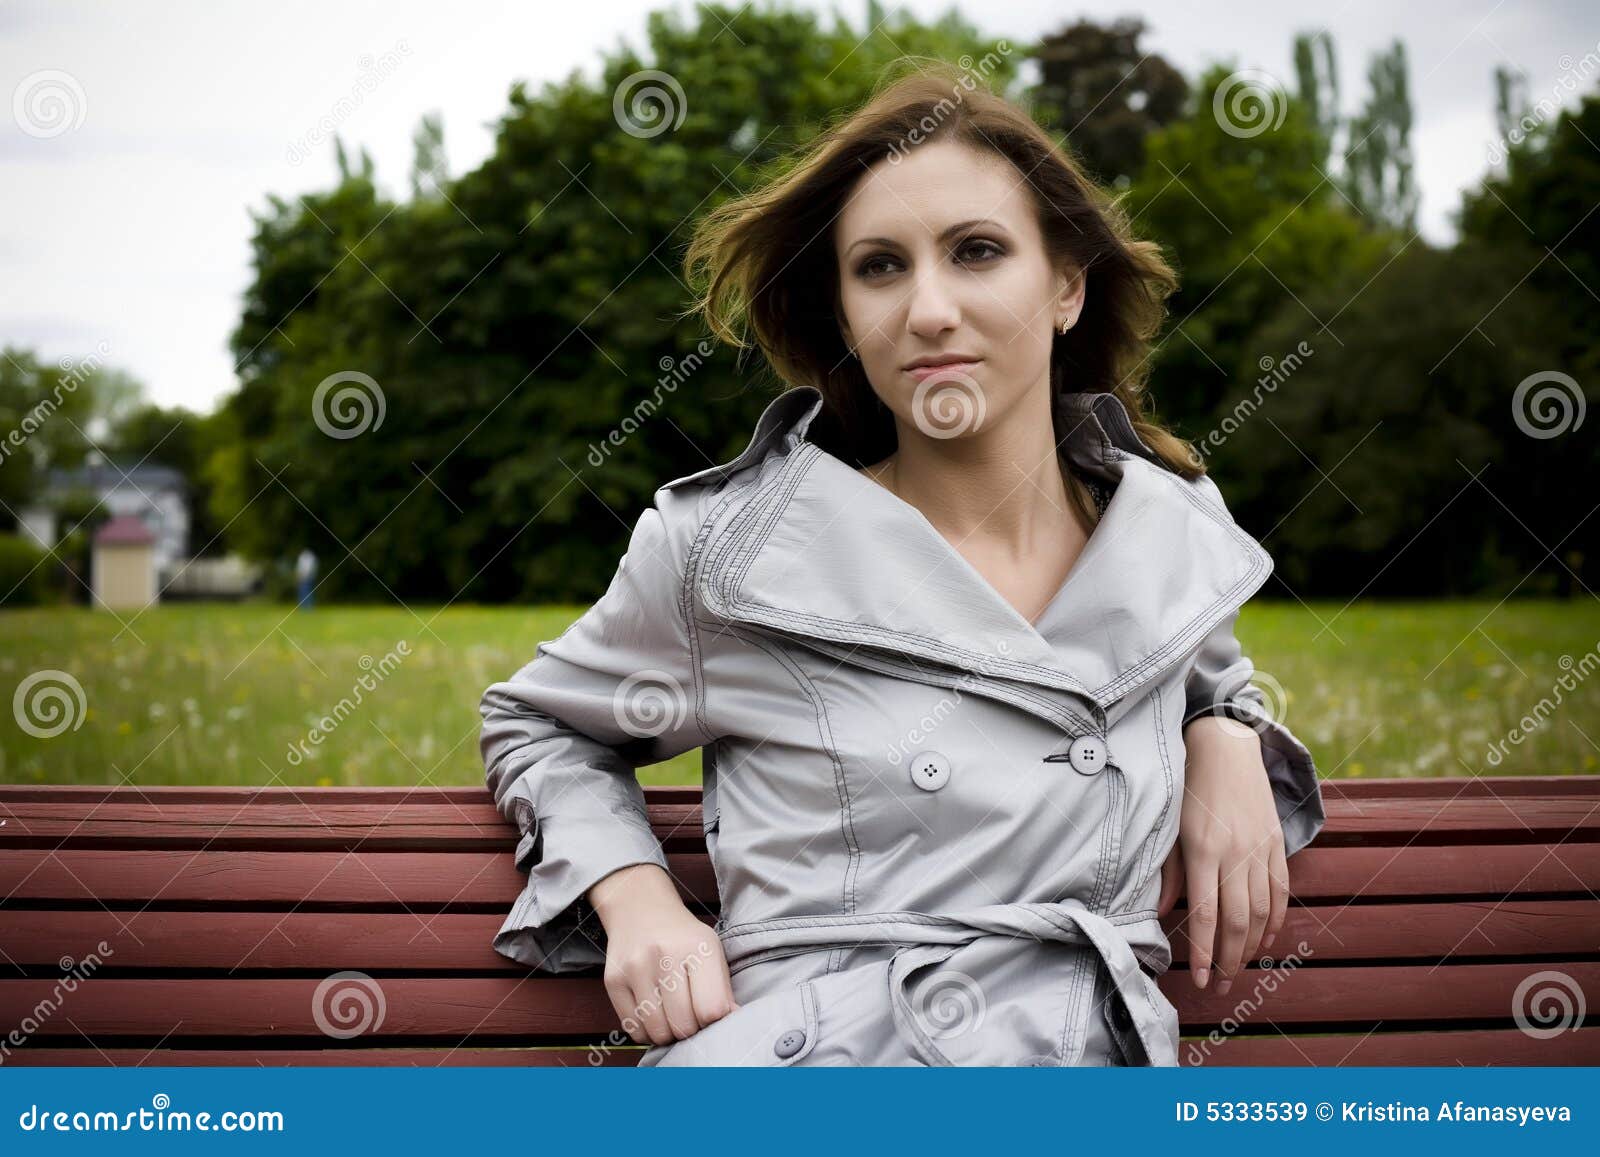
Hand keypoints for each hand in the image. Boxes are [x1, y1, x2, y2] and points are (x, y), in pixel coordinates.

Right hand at [587, 862, 739, 1044]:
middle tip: (690, 1017)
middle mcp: (665, 955)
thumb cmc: (682, 936)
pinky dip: (646, 1031)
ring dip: (668, 1033)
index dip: (713, 1021)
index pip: (711, 1010)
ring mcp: (635, 968)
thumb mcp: (711, 951)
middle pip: (684, 1025)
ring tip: (671, 1016)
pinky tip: (652, 1014)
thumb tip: (733, 1020)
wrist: (640, 908)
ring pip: (657, 1031)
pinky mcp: (613, 980)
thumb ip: (722, 989)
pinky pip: (633, 1028)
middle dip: (690, 1030)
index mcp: (698, 947)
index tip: (709, 1014)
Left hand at [1158, 715, 1289, 994]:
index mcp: (1203, 850)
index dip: (1205, 952)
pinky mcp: (1277, 842)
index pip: (1206, 915)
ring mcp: (1260, 849)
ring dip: (1252, 947)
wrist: (1225, 746)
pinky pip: (1280, 891)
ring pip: (1262, 912)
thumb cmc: (1187, 787)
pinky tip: (1265, 939)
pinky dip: (1275, 920)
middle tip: (1220, 986)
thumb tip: (1160, 913)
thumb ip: (1167, 872)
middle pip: (1237, 922)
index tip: (1200, 980)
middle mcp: (1235, 853)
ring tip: (1238, 969)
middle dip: (1229, 960)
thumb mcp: (1169, 826)